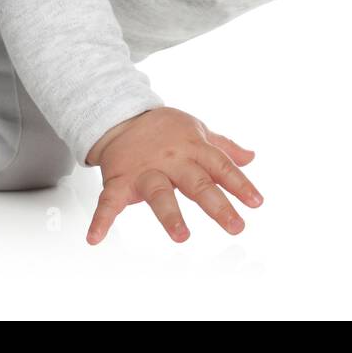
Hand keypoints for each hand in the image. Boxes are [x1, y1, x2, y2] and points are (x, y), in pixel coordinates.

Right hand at [85, 107, 263, 244]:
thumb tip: (250, 158)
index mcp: (193, 148)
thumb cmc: (163, 128)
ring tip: (182, 236)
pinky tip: (95, 237)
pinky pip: (109, 201)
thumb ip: (223, 148)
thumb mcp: (197, 131)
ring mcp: (145, 171)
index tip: (256, 203)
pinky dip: (101, 220)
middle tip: (236, 225)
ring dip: (170, 214)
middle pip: (197, 183)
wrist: (120, 114)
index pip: (221, 166)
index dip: (240, 184)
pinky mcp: (120, 181)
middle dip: (217, 205)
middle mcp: (172, 160)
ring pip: (159, 193)